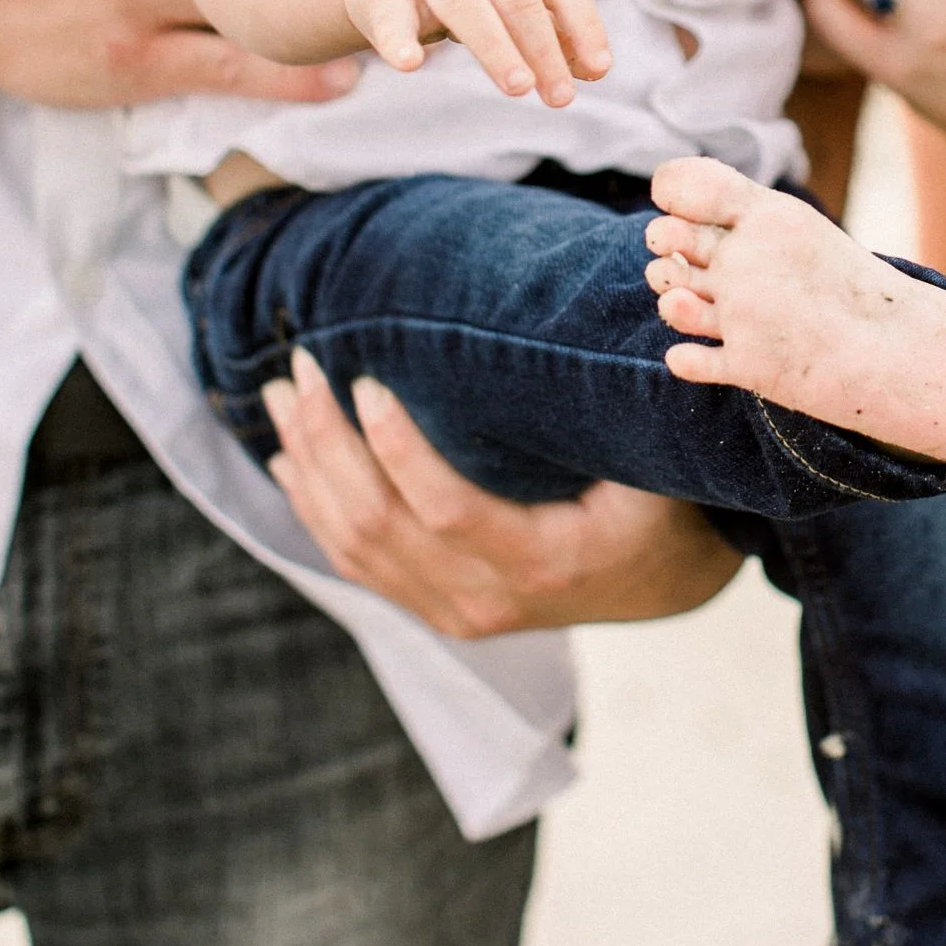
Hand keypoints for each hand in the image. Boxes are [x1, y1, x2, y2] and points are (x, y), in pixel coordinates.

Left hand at [262, 351, 742, 635]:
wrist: (664, 580)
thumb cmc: (660, 505)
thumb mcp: (651, 466)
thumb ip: (606, 421)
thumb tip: (575, 333)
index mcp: (542, 564)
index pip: (446, 510)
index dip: (396, 448)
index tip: (364, 379)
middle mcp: (485, 600)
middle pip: (379, 527)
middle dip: (327, 443)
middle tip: (300, 368)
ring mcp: (455, 612)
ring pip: (354, 547)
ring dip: (308, 469)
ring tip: (280, 398)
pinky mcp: (436, 609)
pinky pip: (358, 564)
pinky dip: (314, 509)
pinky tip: (288, 462)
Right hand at [343, 0, 609, 107]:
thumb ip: (553, 24)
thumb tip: (594, 70)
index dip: (582, 24)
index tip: (599, 71)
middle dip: (543, 47)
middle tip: (561, 97)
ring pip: (464, 3)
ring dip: (495, 47)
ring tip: (519, 87)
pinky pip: (393, 18)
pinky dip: (400, 41)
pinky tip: (412, 64)